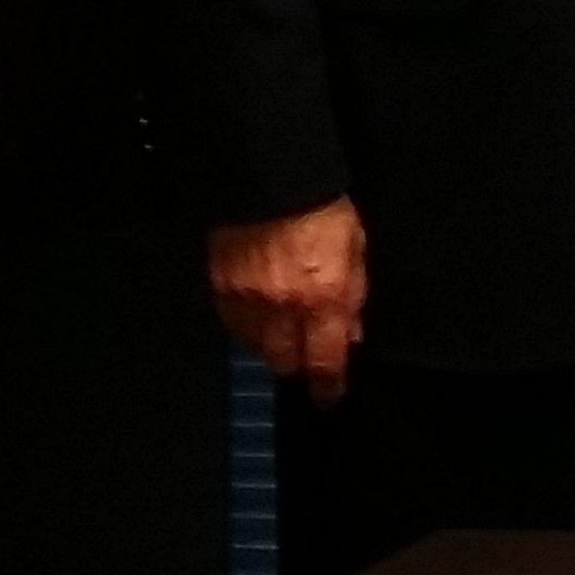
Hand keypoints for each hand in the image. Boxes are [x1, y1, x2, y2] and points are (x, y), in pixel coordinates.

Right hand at [208, 197, 366, 404]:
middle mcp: (283, 309)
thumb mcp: (355, 246)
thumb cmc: (322, 207)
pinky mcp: (220, 287)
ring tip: (283, 324)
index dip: (327, 387)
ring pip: (257, 347)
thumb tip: (352, 333)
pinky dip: (247, 324)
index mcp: (323, 298)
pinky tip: (258, 309)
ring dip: (272, 343)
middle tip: (305, 350)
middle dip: (297, 363)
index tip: (328, 399)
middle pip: (285, 362)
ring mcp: (247, 300)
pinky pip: (233, 323)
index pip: (325, 360)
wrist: (268, 175)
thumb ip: (354, 293)